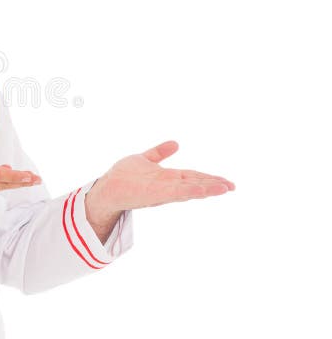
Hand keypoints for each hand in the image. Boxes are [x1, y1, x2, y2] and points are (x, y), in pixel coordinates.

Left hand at [87, 140, 234, 218]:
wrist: (106, 187)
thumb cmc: (123, 176)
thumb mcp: (144, 159)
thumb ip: (159, 153)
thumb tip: (176, 143)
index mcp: (168, 178)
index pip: (193, 177)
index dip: (209, 178)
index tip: (227, 182)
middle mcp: (168, 185)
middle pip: (195, 184)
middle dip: (213, 185)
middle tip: (232, 186)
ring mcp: (162, 191)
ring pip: (188, 190)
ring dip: (206, 189)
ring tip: (224, 188)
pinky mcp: (153, 194)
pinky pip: (173, 193)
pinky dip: (187, 191)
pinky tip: (200, 190)